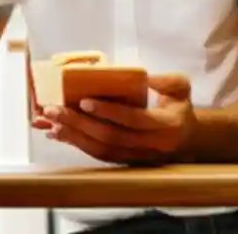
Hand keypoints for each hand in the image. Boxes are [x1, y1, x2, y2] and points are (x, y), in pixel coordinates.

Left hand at [34, 74, 195, 164]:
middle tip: (55, 110)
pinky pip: (98, 155)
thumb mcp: (181, 87)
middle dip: (80, 124)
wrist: (186, 137)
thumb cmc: (180, 107)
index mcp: (166, 125)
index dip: (109, 111)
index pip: (134, 120)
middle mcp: (151, 146)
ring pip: (101, 150)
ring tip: (52, 122)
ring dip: (73, 136)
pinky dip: (76, 144)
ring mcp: (137, 157)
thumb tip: (141, 76)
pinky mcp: (125, 161)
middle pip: (111, 137)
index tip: (85, 101)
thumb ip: (164, 80)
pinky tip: (59, 134)